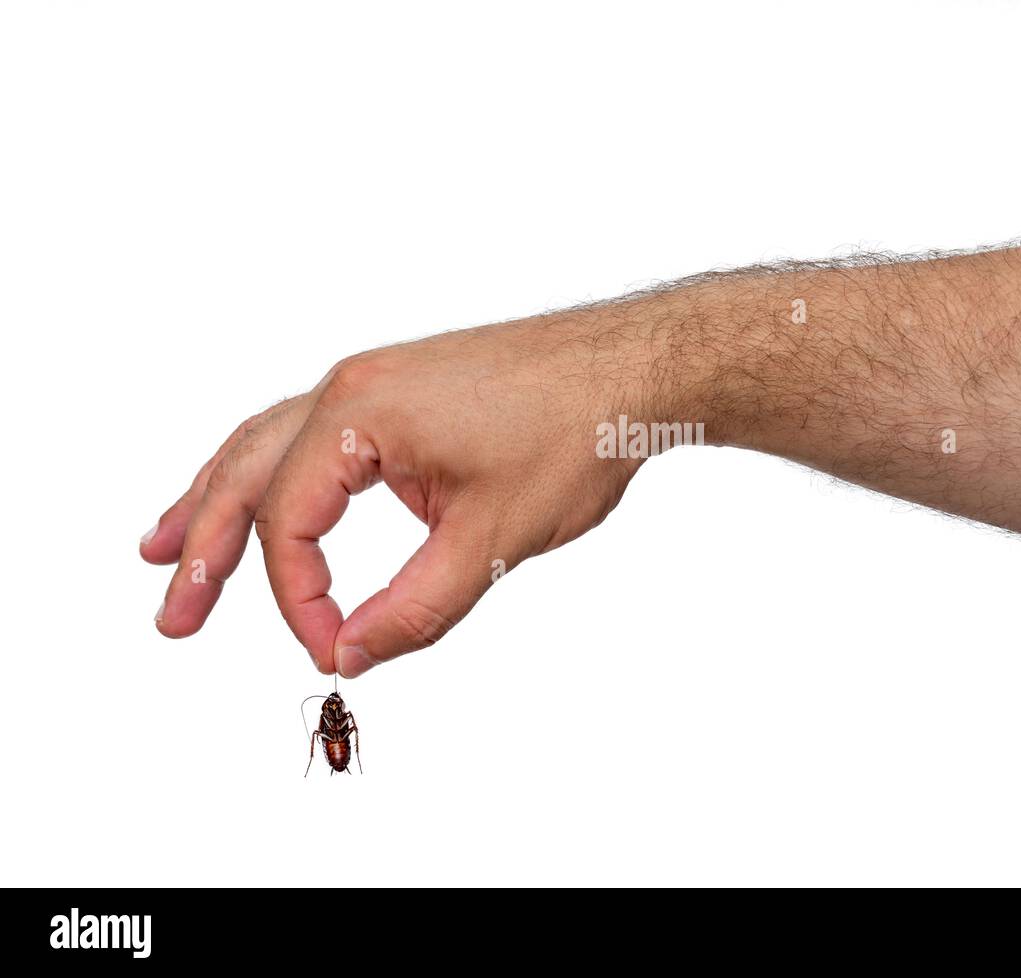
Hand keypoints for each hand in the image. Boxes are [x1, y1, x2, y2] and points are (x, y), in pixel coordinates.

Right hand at [141, 315, 647, 676]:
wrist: (634, 366)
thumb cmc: (575, 433)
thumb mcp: (494, 539)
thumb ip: (418, 608)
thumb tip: (354, 655)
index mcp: (358, 414)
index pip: (289, 523)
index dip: (300, 601)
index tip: (332, 650)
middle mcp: (349, 387)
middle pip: (248, 475)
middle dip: (204, 552)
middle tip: (173, 618)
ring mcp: (373, 382)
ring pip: (268, 445)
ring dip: (218, 501)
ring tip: (168, 550)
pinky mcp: (401, 390)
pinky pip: (312, 433)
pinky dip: (275, 473)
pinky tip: (270, 497)